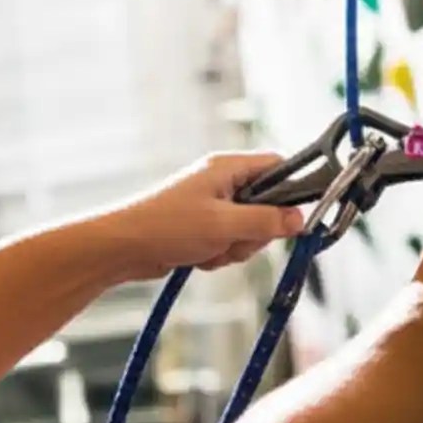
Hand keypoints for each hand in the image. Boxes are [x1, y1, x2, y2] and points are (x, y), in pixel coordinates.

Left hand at [107, 153, 304, 279]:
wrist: (122, 248)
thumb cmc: (164, 226)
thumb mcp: (224, 225)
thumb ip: (266, 221)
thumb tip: (299, 219)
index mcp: (227, 168)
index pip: (277, 166)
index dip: (291, 189)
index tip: (293, 216)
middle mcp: (222, 182)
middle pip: (267, 205)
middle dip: (255, 232)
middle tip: (235, 238)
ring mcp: (213, 206)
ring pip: (249, 229)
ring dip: (235, 247)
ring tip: (210, 249)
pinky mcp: (204, 227)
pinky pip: (230, 242)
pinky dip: (220, 255)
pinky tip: (199, 257)